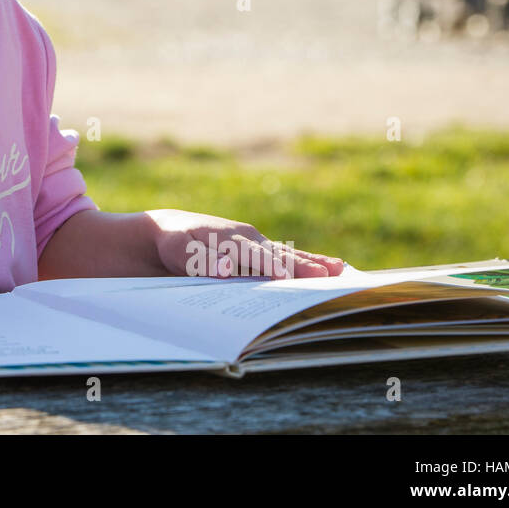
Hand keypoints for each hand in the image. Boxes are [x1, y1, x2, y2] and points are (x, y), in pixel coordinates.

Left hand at [144, 209, 345, 278]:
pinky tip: (328, 267)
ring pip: (287, 254)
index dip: (267, 265)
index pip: (252, 254)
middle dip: (301, 265)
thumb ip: (198, 260)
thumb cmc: (174, 242)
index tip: (283, 275)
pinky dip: (305, 261)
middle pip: (278, 254)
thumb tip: (224, 268)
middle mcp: (248, 238)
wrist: (169, 232)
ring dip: (311, 262)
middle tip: (326, 275)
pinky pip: (285, 257)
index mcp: (229, 237)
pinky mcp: (259, 253)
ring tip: (339, 270)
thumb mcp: (178, 251)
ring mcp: (256, 244)